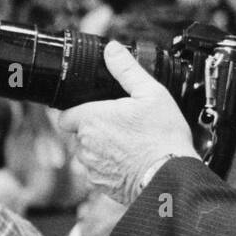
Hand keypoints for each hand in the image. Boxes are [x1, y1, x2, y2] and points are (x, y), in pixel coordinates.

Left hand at [56, 41, 197, 204]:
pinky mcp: (100, 186)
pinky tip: (129, 162)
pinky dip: (109, 168)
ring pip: (88, 155)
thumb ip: (126, 70)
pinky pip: (98, 174)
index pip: (66, 116)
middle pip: (79, 134)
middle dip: (95, 129)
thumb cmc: (162, 136)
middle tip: (121, 126)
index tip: (96, 111)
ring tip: (128, 145)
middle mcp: (85, 146)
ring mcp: (91, 168)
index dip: (79, 111)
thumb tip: (112, 49)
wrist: (170, 177)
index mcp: (91, 120)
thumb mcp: (150, 93)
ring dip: (101, 149)